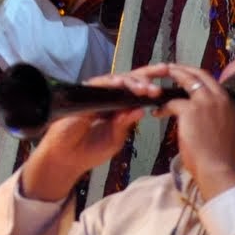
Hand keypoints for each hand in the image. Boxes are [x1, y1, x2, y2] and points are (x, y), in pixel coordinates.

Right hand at [19, 74, 154, 202]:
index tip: (168, 80)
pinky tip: (123, 84)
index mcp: (117, 105)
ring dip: (133, 83)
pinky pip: (98, 85)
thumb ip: (125, 124)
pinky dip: (111, 83)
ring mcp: (95, 94)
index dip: (151, 83)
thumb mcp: (115, 139)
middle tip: (164, 75)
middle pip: (129, 79)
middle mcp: (107, 96)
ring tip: (147, 89)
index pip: (136, 89)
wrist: (66, 159)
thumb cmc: (90, 150)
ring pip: (117, 80)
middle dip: (147, 76)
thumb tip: (141, 109)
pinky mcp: (82, 96)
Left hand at [143, 62, 234, 199]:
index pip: (210, 79)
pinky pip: (172, 102)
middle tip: (168, 69)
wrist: (217, 168)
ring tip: (158, 83)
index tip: (184, 74)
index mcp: (228, 101)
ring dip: (170, 79)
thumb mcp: (223, 129)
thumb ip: (216, 116)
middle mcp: (219, 97)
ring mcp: (205, 102)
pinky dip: (162, 107)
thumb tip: (204, 114)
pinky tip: (156, 113)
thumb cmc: (219, 156)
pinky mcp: (191, 110)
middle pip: (198, 74)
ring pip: (185, 81)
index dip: (195, 75)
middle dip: (182, 69)